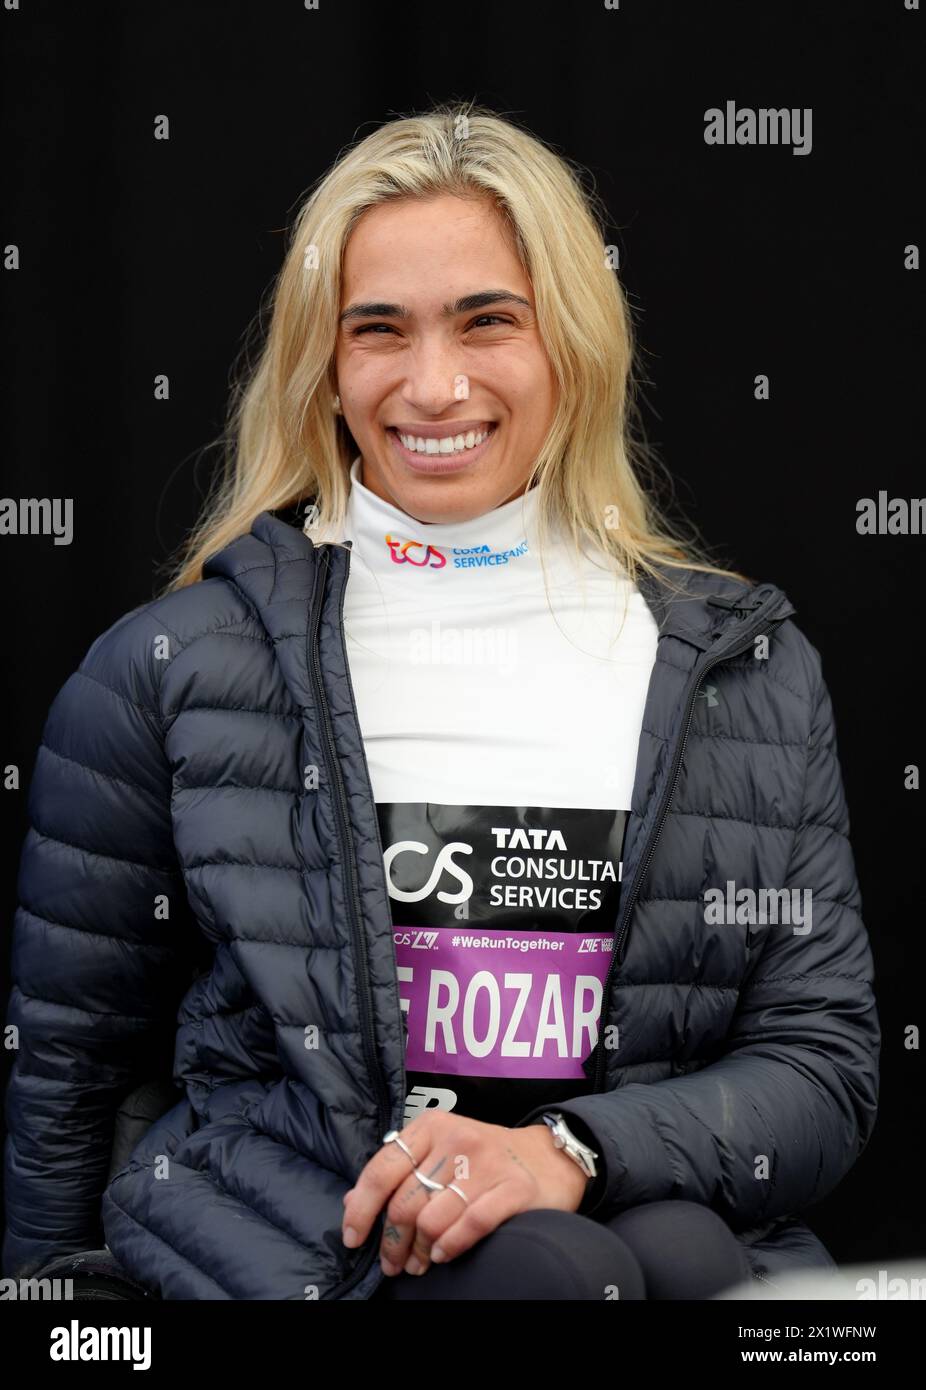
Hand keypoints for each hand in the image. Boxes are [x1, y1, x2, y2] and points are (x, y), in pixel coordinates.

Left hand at [341, 1112, 588, 1277]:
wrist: (548, 1156)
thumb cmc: (482, 1158)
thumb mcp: (437, 1152)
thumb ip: (397, 1174)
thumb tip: (351, 1204)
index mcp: (431, 1126)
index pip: (381, 1170)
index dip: (361, 1209)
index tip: (353, 1238)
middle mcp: (457, 1139)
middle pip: (405, 1202)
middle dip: (392, 1242)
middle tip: (392, 1263)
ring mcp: (487, 1163)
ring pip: (432, 1219)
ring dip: (419, 1250)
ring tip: (418, 1263)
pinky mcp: (514, 1188)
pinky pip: (470, 1225)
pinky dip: (450, 1246)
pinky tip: (442, 1255)